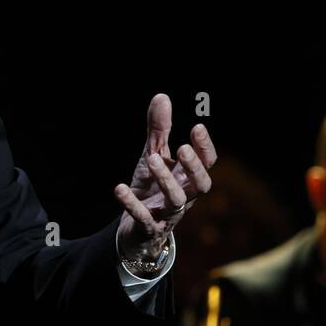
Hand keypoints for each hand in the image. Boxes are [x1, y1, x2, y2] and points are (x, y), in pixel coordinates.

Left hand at [114, 94, 216, 262]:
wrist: (135, 229)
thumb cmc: (151, 188)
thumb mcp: (153, 155)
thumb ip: (159, 130)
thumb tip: (162, 96)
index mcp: (188, 178)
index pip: (207, 163)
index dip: (204, 147)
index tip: (197, 127)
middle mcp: (184, 196)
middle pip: (201, 185)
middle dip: (193, 166)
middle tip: (182, 147)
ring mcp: (168, 214)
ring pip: (176, 201)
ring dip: (165, 180)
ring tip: (151, 158)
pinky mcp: (148, 227)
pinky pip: (143, 217)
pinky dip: (131, 203)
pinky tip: (119, 188)